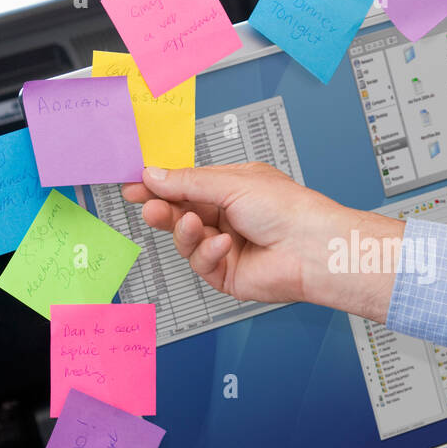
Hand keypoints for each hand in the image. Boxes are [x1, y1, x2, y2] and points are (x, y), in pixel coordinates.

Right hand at [121, 162, 404, 323]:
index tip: (134, 185)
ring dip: (184, 231)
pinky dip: (208, 252)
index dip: (159, 185)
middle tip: (147, 205)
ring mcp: (225, 246)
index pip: (186, 185)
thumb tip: (152, 174)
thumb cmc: (287, 209)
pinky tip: (224, 244)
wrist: (312, 248)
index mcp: (231, 188)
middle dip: (162, 209)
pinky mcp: (226, 273)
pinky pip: (201, 263)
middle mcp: (227, 216)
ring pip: (185, 240)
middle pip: (180, 213)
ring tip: (192, 223)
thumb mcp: (231, 183)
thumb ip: (188, 182)